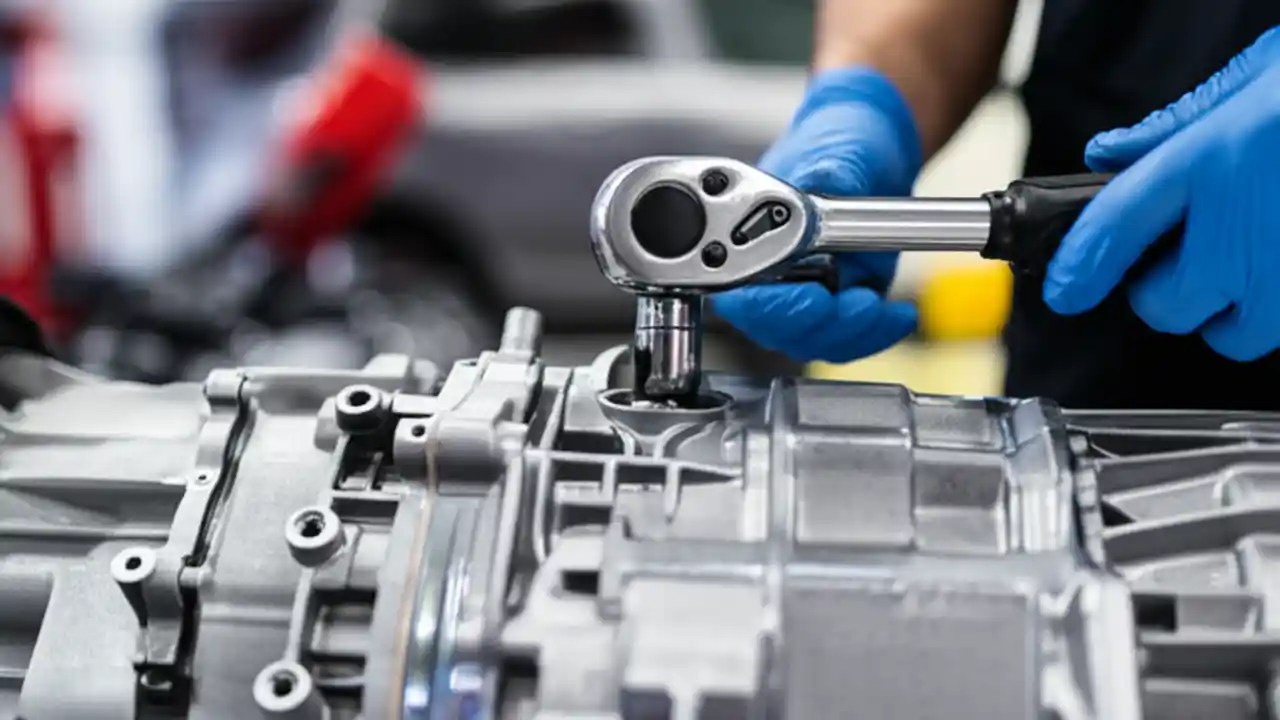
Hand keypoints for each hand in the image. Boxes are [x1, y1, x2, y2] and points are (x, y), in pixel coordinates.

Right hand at [712, 68, 921, 361]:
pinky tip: (898, 314)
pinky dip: (876, 333)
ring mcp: (806, 289)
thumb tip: (805, 212)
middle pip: (777, 328)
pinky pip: (848, 337)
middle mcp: (769, 271)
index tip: (811, 296)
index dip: (771, 307)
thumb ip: (817, 184)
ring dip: (850, 332)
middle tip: (857, 300)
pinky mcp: (841, 299)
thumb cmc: (836, 136)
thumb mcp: (831, 152)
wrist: (873, 140)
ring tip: (880, 305)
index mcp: (744, 236)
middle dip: (819, 324)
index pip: (740, 294)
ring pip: (814, 340)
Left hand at [1044, 27, 1279, 360]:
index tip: (1065, 289)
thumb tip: (1109, 154)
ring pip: (1230, 335)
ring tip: (1241, 266)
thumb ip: (1173, 127)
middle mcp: (1243, 230)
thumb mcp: (1250, 82)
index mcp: (1208, 163)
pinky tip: (1277, 262)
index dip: (1078, 268)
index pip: (1112, 230)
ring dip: (1224, 312)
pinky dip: (1273, 307)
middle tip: (1177, 260)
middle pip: (1164, 306)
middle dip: (1161, 291)